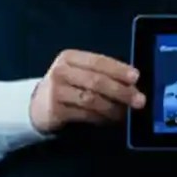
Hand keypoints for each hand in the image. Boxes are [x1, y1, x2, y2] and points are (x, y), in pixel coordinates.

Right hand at [29, 50, 145, 133]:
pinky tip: (110, 119)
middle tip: (139, 100)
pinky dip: (101, 118)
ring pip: (91, 99)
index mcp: (69, 57)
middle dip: (120, 91)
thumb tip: (132, 83)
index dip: (118, 69)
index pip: (98, 61)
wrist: (37, 104)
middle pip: (96, 80)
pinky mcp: (56, 111)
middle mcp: (61, 71)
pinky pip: (85, 114)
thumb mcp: (78, 72)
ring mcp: (57, 91)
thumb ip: (101, 73)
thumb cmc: (66, 85)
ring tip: (125, 112)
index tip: (136, 77)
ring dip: (113, 107)